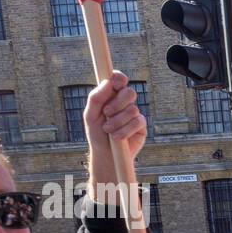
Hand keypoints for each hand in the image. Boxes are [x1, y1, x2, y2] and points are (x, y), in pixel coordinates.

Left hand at [85, 72, 147, 188]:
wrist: (106, 154)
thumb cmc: (97, 134)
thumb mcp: (90, 116)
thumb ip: (96, 98)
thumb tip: (107, 82)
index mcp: (111, 96)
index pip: (118, 80)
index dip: (120, 78)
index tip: (116, 83)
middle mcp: (124, 102)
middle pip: (129, 92)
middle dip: (117, 103)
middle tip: (106, 113)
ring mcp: (134, 113)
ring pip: (132, 109)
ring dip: (118, 121)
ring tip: (108, 130)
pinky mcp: (141, 126)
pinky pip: (137, 122)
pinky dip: (125, 130)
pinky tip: (117, 137)